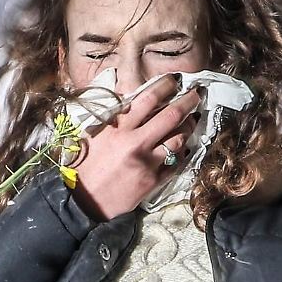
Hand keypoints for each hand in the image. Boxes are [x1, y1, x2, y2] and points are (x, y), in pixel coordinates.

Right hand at [68, 74, 200, 221]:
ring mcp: (147, 163)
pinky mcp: (153, 181)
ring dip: (189, 126)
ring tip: (192, 119)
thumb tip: (132, 99)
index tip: (175, 80)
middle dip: (189, 101)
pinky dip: (183, 153)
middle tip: (197, 93)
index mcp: (118, 128)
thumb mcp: (94, 134)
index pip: (148, 99)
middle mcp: (135, 142)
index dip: (165, 86)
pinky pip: (177, 163)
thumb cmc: (85, 164)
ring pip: (179, 139)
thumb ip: (114, 117)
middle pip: (171, 116)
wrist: (83, 201)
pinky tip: (185, 147)